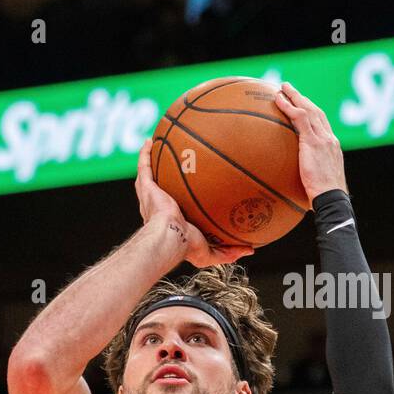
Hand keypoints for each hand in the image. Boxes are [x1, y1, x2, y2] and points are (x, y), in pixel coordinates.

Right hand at [135, 140, 252, 267]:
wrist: (170, 238)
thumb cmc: (185, 246)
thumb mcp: (210, 252)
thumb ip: (228, 251)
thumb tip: (250, 250)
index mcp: (171, 218)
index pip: (176, 204)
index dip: (181, 195)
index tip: (191, 185)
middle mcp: (158, 205)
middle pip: (161, 186)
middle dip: (165, 174)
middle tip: (175, 160)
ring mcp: (150, 195)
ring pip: (149, 174)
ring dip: (151, 160)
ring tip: (157, 144)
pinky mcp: (146, 187)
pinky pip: (144, 166)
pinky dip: (145, 153)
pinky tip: (150, 140)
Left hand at [275, 82, 347, 202]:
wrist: (330, 197)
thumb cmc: (323, 198)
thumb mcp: (316, 183)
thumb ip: (308, 176)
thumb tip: (293, 184)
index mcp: (331, 146)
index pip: (321, 124)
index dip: (311, 112)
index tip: (301, 105)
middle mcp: (329, 138)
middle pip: (316, 111)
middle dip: (303, 98)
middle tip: (290, 89)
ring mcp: (323, 138)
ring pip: (308, 110)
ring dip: (295, 96)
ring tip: (282, 88)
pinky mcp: (314, 142)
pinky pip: (300, 118)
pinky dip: (289, 107)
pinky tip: (278, 100)